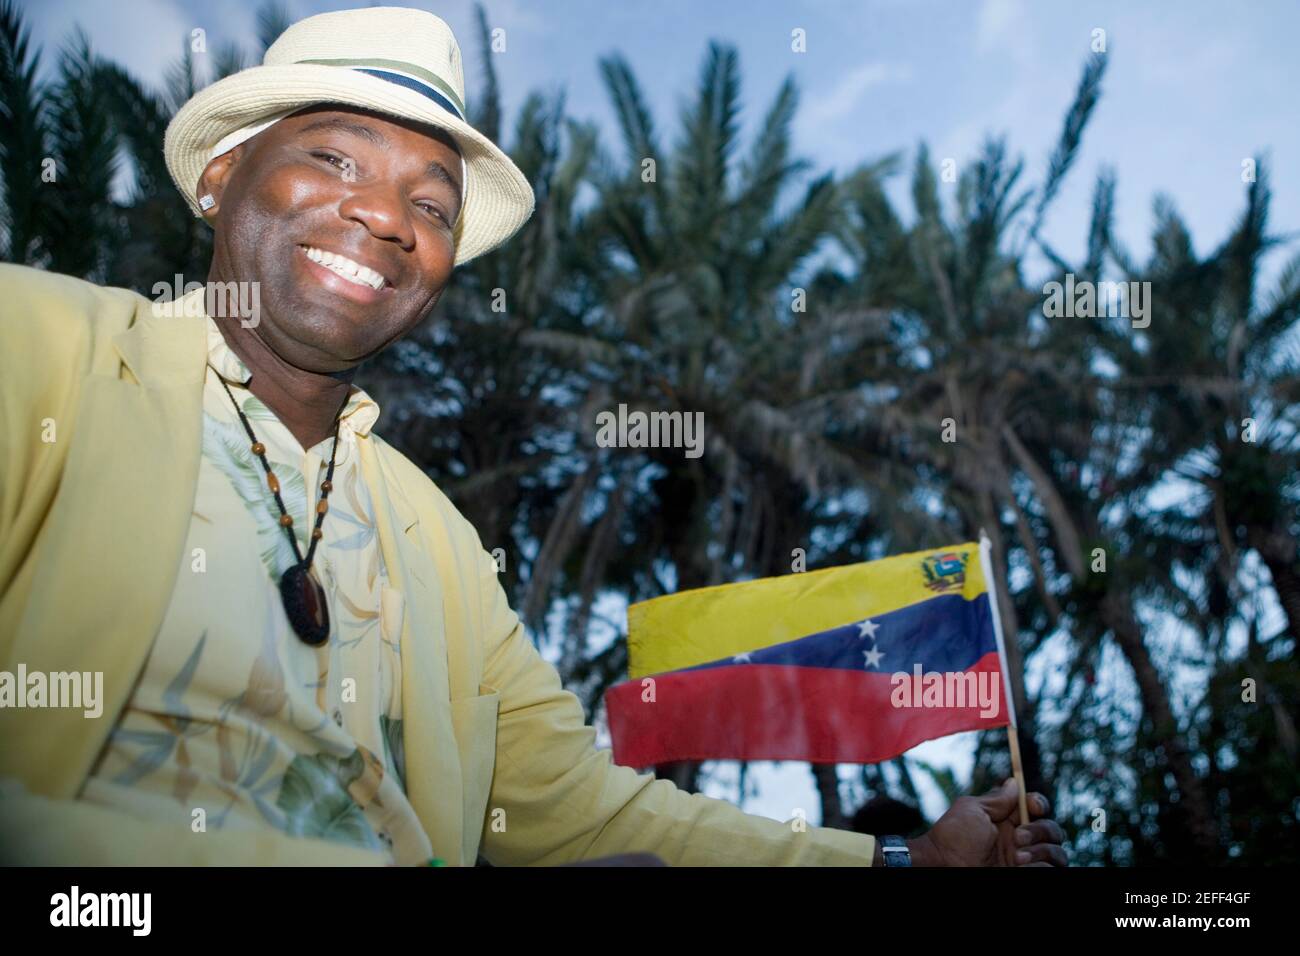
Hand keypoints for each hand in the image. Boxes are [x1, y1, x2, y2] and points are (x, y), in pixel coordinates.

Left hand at [898, 778, 1067, 866]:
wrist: (945, 865)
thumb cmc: (952, 837)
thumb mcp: (972, 809)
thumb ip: (997, 799)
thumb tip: (1015, 781)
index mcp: (1008, 821)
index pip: (1036, 808)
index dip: (1039, 804)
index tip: (1033, 805)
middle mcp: (1020, 841)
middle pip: (1052, 830)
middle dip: (1041, 830)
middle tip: (1017, 837)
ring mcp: (1026, 860)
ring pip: (1057, 852)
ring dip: (1042, 850)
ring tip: (1017, 858)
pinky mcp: (1027, 874)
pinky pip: (1050, 869)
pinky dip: (1040, 865)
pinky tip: (1020, 866)